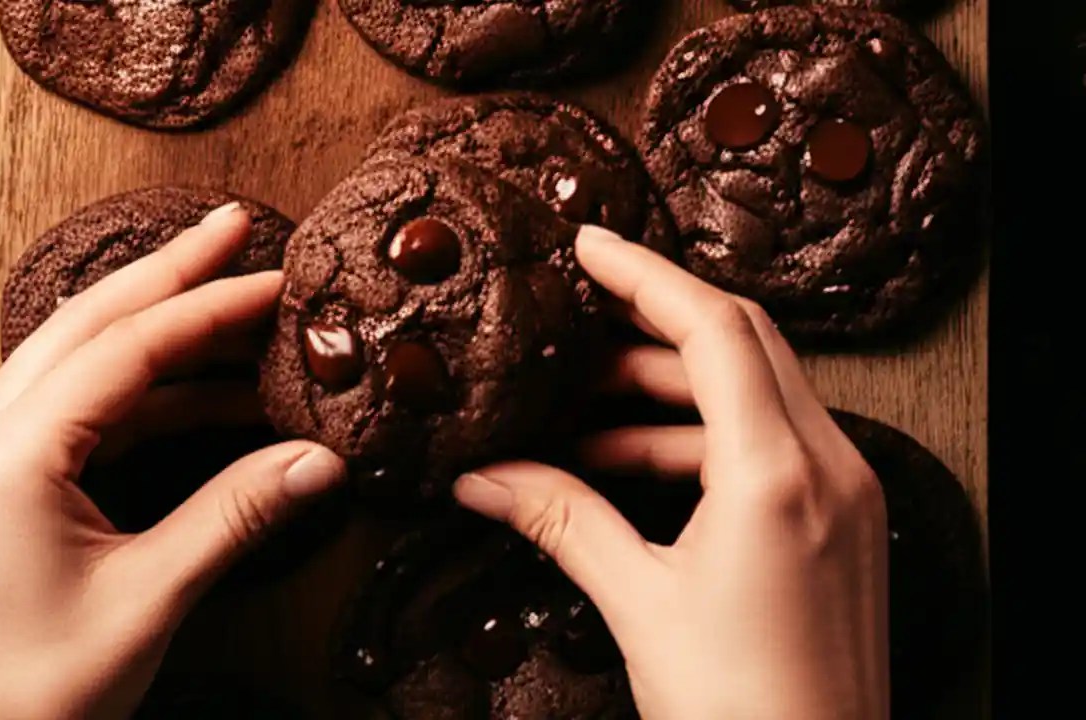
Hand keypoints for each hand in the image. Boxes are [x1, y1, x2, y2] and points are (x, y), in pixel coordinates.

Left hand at [0, 205, 346, 719]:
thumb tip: (321, 459)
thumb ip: (238, 514)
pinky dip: (139, 389)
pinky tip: (203, 392)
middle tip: (234, 227)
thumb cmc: (36, 696)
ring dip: (158, 328)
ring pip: (76, 356)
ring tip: (236, 306)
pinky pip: (71, 406)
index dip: (210, 308)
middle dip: (168, 272)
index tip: (274, 279)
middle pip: (87, 324)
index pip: (125, 349)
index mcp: (3, 457)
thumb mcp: (150, 597)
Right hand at [454, 226, 889, 719]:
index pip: (714, 328)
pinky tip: (630, 463)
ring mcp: (845, 494)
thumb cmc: (741, 711)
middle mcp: (829, 467)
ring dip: (667, 390)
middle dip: (652, 323)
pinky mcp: (841, 524)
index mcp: (778, 474)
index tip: (589, 246)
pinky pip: (767, 444)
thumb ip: (561, 521)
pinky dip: (697, 438)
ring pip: (754, 393)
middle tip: (577, 319)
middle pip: (743, 343)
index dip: (645, 275)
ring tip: (582, 412)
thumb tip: (483, 478)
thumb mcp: (637, 602)